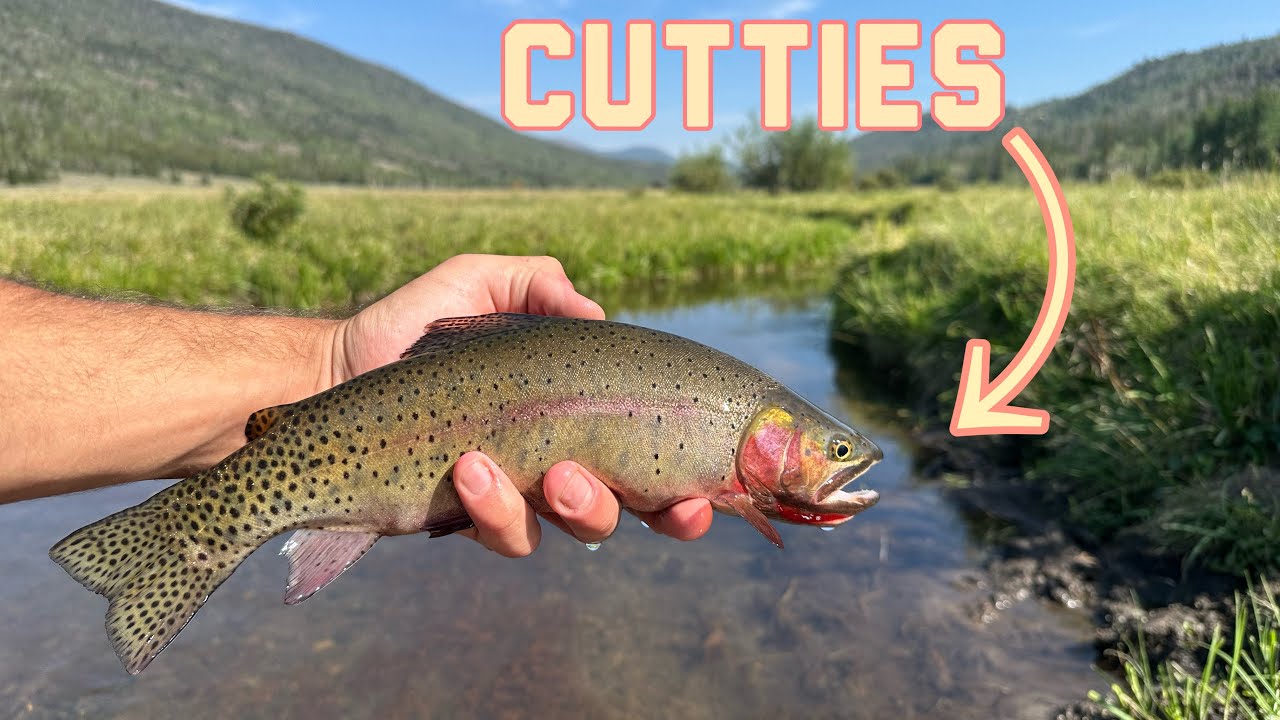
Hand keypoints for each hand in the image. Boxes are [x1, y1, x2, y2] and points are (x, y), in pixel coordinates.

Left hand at [327, 254, 712, 554]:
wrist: (339, 371)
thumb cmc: (415, 325)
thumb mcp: (479, 281)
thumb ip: (537, 282)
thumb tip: (594, 311)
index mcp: (579, 411)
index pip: (654, 450)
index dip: (692, 478)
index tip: (710, 488)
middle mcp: (561, 459)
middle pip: (638, 505)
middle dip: (662, 510)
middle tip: (656, 497)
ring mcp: (519, 494)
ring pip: (581, 526)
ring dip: (582, 505)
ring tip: (548, 474)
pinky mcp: (471, 518)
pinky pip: (509, 535)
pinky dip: (499, 508)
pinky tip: (472, 470)